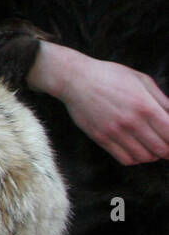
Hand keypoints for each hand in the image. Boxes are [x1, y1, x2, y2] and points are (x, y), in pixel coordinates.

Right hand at [32, 44, 168, 164]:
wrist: (75, 79)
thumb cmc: (110, 75)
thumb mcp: (141, 80)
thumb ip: (162, 100)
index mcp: (145, 106)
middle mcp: (131, 122)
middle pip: (161, 150)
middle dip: (167, 149)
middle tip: (165, 143)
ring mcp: (115, 132)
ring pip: (144, 157)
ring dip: (152, 155)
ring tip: (150, 146)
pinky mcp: (101, 138)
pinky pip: (125, 159)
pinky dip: (135, 159)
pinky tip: (135, 149)